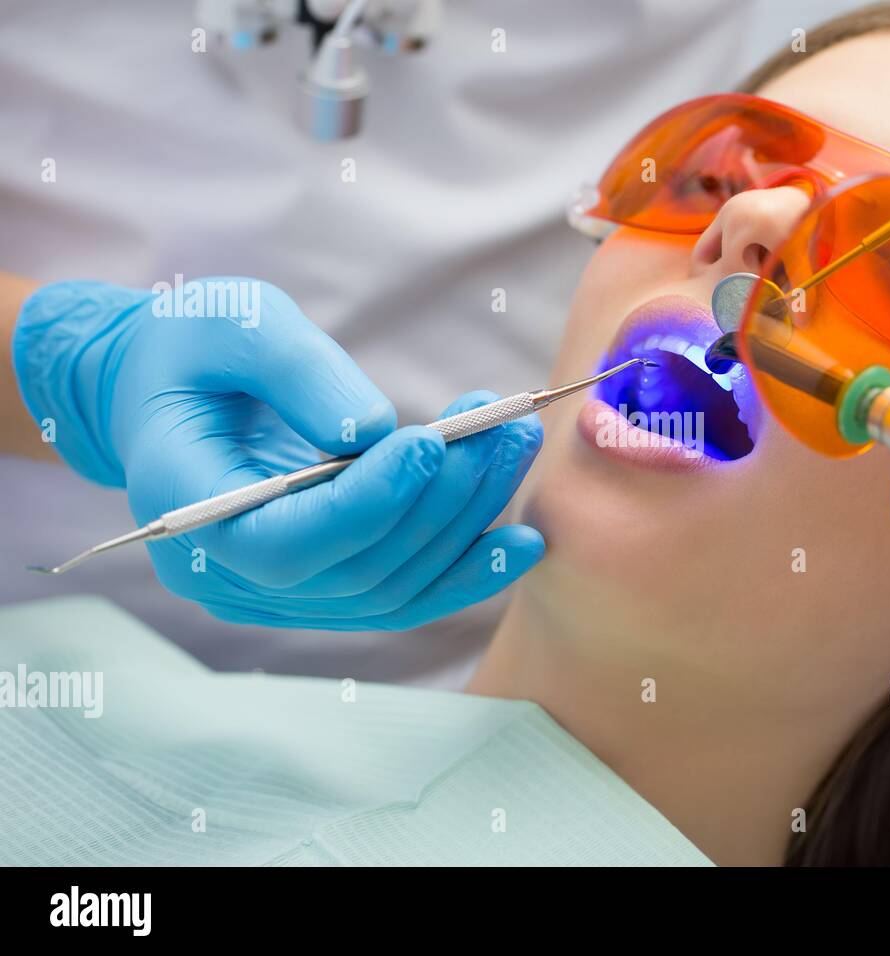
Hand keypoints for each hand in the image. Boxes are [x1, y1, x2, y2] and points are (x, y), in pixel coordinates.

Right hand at [14, 279, 543, 628]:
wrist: (166, 391)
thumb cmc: (191, 346)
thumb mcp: (231, 322)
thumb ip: (296, 370)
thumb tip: (373, 431)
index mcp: (185, 504)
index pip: (283, 542)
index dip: (366, 504)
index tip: (433, 441)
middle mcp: (225, 572)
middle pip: (354, 567)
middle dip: (441, 499)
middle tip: (506, 428)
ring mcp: (272, 593)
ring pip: (388, 587)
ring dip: (466, 523)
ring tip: (516, 447)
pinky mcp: (316, 591)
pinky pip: (397, 598)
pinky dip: (462, 573)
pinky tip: (520, 543)